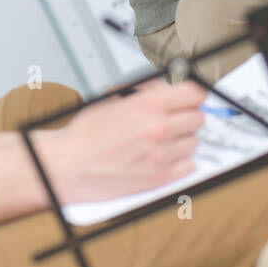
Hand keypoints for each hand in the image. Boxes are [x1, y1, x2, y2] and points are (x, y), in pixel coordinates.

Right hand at [46, 75, 205, 202]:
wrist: (70, 165)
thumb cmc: (85, 134)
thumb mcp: (113, 99)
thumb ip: (145, 91)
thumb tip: (165, 89)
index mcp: (147, 106)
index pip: (194, 93)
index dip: (193, 94)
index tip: (191, 98)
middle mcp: (159, 129)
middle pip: (198, 118)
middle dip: (186, 116)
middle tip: (173, 119)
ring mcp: (162, 155)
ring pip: (194, 142)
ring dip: (182, 139)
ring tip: (162, 140)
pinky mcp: (160, 178)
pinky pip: (189, 165)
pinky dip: (180, 161)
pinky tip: (163, 157)